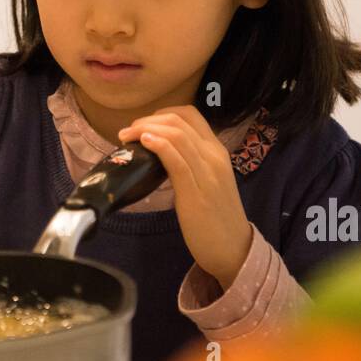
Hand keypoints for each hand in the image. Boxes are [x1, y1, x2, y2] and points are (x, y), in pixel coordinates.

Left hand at [118, 105, 253, 290]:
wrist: (233, 248)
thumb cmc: (215, 216)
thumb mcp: (206, 179)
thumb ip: (189, 162)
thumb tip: (159, 154)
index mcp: (216, 150)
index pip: (190, 114)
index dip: (161, 113)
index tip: (144, 125)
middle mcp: (214, 155)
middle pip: (178, 121)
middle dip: (147, 120)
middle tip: (128, 132)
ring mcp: (207, 172)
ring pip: (175, 135)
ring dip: (145, 130)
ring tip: (127, 137)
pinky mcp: (196, 192)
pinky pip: (176, 160)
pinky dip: (158, 145)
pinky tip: (144, 142)